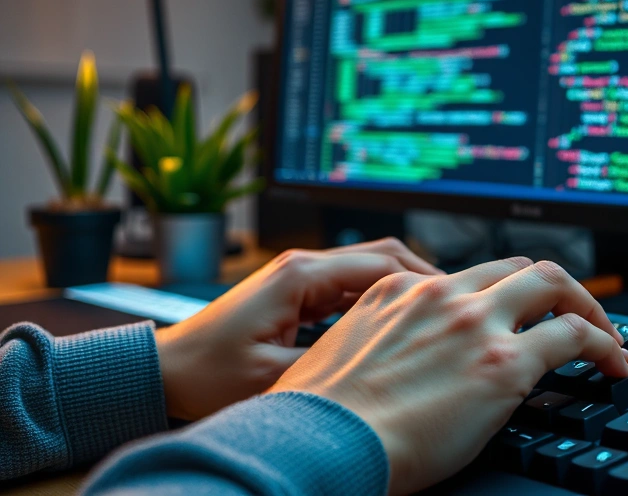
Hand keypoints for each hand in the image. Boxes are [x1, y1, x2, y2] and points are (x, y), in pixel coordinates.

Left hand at [155, 238, 442, 420]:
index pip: (383, 266)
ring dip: (403, 288)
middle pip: (383, 255)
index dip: (425, 284)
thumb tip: (385, 363)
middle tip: (456, 306)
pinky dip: (380, 299)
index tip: (457, 303)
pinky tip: (397, 324)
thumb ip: (333, 364)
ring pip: (369, 268)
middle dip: (423, 278)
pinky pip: (351, 285)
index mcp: (301, 275)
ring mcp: (300, 275)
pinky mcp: (297, 291)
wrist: (164, 370)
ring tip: (434, 316)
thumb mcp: (275, 378)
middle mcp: (303, 265)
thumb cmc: (206, 374)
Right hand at [269, 257, 627, 494]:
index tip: (517, 315)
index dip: (502, 295)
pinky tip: (613, 365)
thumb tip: (404, 365)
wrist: (318, 442)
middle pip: (517, 269)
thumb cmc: (319, 417)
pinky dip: (603, 345)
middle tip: (574, 315)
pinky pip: (574, 336)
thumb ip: (383, 343)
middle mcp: (440, 294)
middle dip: (553, 290)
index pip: (468, 278)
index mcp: (398, 290)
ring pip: (551, 284)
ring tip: (605, 338)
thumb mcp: (342, 356)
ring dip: (586, 307)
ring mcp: (474, 323)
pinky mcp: (504, 362)